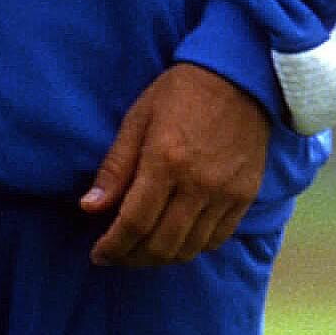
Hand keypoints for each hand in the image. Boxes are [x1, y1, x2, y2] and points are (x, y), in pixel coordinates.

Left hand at [81, 64, 272, 268]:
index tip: (99, 254)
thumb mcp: (138, 119)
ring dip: (161, 258)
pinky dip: (193, 247)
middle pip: (161, 245)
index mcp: (165, 161)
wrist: (241, 77)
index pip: (134, 223)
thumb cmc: (181, 92)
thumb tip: (89, 208)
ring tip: (143, 250)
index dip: (113, 246)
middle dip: (132, 257)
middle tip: (117, 254)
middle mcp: (197, 184)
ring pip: (189, 248)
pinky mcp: (245, 196)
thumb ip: (115, 168)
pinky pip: (217, 239)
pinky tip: (177, 239)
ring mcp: (225, 193)